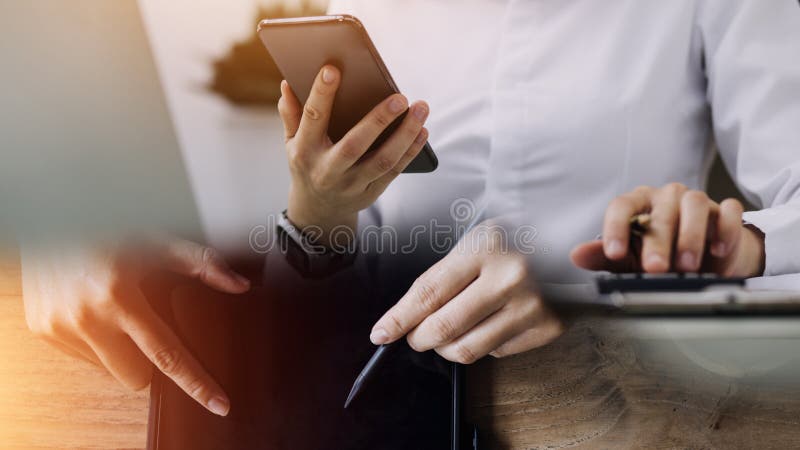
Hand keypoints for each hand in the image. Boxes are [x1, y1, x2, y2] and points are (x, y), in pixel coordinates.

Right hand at [21, 236, 250, 415]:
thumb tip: (237, 284)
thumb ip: (200, 263)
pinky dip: (97, 342)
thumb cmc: (107, 226)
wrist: (51, 216)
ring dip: (121, 350)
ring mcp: (60, 327)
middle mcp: (87, 316)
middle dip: (150, 363)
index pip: (167, 354)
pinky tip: (95, 309)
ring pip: (109, 370)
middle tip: (148, 327)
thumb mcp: (157, 239)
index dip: (196, 382)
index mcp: (119, 295)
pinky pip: (84, 358)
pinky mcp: (43, 331)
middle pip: (137, 375)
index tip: (218, 402)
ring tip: (116, 309)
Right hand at [278, 65, 429, 246]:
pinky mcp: (371, 193)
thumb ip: (291, 114)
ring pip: (382, 160)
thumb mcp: (292, 142)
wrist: (319, 209)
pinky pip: (394, 170)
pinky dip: (410, 150)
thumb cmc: (307, 163)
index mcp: (304, 151)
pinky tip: (422, 130)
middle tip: (400, 97)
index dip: (321, 94)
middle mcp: (327, 170)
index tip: (333, 69)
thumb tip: (287, 84)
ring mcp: (351, 184)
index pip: (313, 118)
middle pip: (355, 144)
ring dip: (405, 134)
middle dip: (378, 120)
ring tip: (420, 108)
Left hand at [369, 224, 563, 362]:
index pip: (429, 293)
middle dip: (419, 338)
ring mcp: (532, 305)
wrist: (569, 244)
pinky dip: (484, 343)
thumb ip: (441, 278)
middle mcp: (510, 278)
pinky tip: (491, 322)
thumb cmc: (515, 241)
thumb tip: (404, 318)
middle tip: (415, 336)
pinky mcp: (547, 327)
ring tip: (448, 332)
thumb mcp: (475, 242)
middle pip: (444, 328)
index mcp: (485, 247)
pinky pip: (497, 352)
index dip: (399, 318)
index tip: (381, 333)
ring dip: (446, 348)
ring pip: (467, 349)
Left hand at [571, 183, 765, 276]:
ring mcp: (696, 200)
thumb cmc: (659, 254)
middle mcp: (665, 197)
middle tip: (655, 269)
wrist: (704, 258)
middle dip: (657, 243)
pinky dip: (725, 230)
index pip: (621, 206)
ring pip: (694, 204)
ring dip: (691, 236)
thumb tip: (576, 255)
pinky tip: (718, 251)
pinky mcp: (724, 210)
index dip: (615, 228)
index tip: (613, 252)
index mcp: (637, 204)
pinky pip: (728, 211)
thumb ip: (604, 257)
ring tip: (687, 265)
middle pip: (660, 211)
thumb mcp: (628, 259)